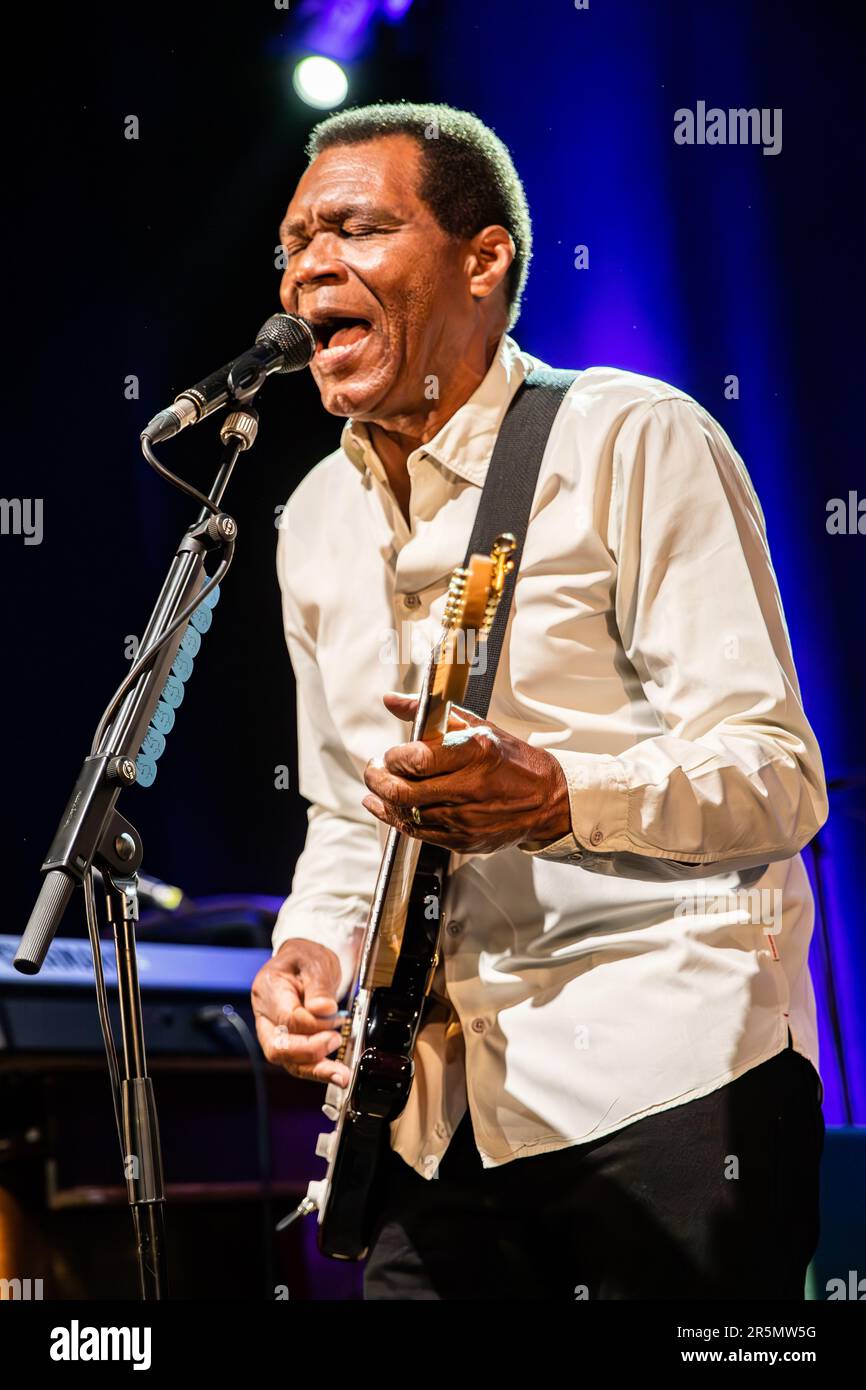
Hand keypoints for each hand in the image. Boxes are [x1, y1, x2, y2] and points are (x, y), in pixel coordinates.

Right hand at [252, 939, 349, 1086]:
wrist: (304, 961)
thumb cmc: (306, 958)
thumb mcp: (316, 962)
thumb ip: (319, 986)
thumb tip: (323, 1010)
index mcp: (268, 989)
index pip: (288, 1019)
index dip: (315, 1024)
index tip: (337, 1017)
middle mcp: (265, 1015)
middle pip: (278, 1048)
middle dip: (310, 1053)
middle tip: (336, 1041)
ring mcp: (272, 1031)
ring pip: (287, 1061)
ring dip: (316, 1071)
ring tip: (341, 1075)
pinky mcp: (286, 1043)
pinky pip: (297, 1062)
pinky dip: (317, 1070)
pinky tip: (336, 1073)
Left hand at [361, 693, 570, 853]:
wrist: (545, 799)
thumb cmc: (510, 760)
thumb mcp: (476, 727)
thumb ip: (429, 714)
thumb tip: (391, 701)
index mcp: (475, 753)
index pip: (418, 759)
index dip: (394, 758)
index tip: (389, 754)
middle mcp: (471, 787)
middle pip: (405, 791)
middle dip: (377, 780)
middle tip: (372, 770)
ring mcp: (466, 818)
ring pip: (407, 814)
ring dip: (383, 801)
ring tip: (378, 788)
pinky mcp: (463, 840)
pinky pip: (418, 833)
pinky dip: (397, 819)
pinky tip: (388, 808)